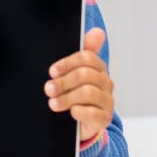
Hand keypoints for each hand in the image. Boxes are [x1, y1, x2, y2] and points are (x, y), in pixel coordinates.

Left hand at [44, 27, 114, 141]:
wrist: (82, 124)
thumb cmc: (76, 95)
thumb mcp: (74, 74)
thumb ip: (82, 53)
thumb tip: (98, 32)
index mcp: (99, 68)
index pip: (87, 58)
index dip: (67, 63)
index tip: (52, 71)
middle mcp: (106, 83)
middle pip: (85, 75)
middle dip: (63, 82)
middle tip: (48, 89)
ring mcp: (107, 101)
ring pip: (87, 93)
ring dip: (66, 98)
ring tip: (53, 103)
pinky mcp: (105, 118)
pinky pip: (91, 112)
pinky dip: (77, 112)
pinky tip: (70, 113)